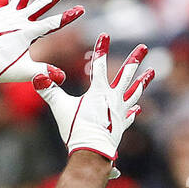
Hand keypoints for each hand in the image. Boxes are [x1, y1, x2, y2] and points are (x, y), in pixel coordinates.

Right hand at [33, 35, 153, 176]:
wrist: (91, 153)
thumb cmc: (76, 130)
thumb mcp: (61, 108)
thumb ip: (50, 91)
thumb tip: (36, 76)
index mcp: (99, 92)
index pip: (99, 66)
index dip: (101, 49)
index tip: (105, 34)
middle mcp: (113, 99)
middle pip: (126, 75)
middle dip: (134, 59)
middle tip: (144, 47)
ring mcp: (119, 112)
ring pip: (134, 92)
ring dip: (142, 81)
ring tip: (152, 71)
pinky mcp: (120, 126)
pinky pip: (129, 115)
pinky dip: (133, 110)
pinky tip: (138, 108)